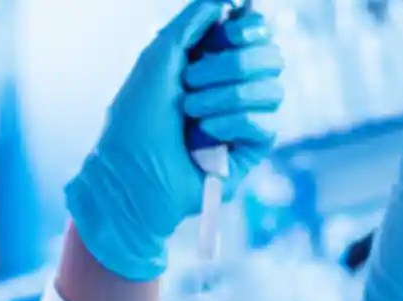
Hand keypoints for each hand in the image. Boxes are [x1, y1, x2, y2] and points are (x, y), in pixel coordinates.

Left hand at [64, 2, 284, 280]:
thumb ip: (192, 21)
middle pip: (270, 56)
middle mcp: (232, 88)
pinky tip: (205, 136)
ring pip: (271, 89)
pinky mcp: (250, 151)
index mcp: (211, 63)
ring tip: (192, 113)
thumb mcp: (158, 58)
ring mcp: (244, 120)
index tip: (227, 34)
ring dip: (226, 96)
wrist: (131, 177)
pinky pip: (265, 123)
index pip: (254, 32)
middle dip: (231, 64)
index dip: (249, 28)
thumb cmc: (135, 121)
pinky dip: (232, 124)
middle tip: (192, 81)